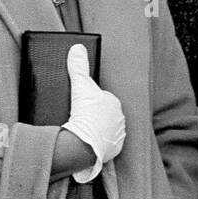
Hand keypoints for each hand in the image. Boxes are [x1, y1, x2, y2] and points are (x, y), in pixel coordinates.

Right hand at [60, 44, 125, 178]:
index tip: (79, 104)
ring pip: (105, 130)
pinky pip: (104, 144)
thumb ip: (79, 66)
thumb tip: (77, 47)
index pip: (102, 98)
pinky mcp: (113, 151)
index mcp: (115, 103)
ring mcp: (117, 136)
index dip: (89, 101)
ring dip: (95, 130)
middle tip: (77, 117)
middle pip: (104, 114)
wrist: (83, 144)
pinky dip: (96, 144)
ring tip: (80, 130)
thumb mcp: (80, 86)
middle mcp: (120, 119)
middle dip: (93, 115)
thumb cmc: (85, 114)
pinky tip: (85, 143)